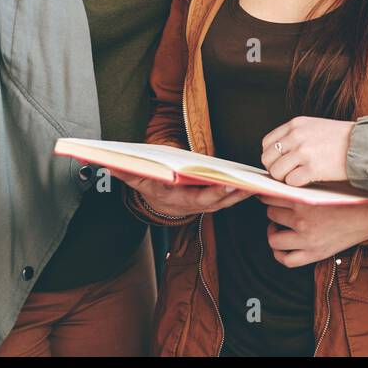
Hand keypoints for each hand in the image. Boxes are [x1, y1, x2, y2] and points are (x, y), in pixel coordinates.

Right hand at [109, 168, 251, 217]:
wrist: (159, 201)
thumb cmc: (151, 185)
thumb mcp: (138, 180)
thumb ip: (126, 172)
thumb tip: (107, 162)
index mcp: (178, 200)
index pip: (198, 199)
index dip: (213, 193)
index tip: (228, 184)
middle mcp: (194, 205)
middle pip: (218, 201)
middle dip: (235, 193)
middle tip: (252, 183)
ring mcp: (206, 204)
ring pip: (228, 200)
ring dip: (244, 193)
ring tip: (260, 181)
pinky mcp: (215, 200)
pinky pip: (231, 196)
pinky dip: (243, 190)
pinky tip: (257, 180)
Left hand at [261, 117, 353, 184]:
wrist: (364, 145)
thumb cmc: (342, 138)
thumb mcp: (314, 126)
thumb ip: (295, 135)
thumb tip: (278, 154)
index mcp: (296, 124)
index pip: (267, 143)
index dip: (271, 156)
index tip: (279, 163)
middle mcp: (296, 136)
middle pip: (268, 158)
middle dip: (274, 169)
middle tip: (286, 174)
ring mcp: (304, 152)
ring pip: (276, 172)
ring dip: (284, 179)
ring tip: (297, 178)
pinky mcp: (313, 168)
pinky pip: (291, 181)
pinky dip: (296, 185)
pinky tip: (307, 181)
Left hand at [261, 196, 367, 266]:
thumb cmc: (348, 199)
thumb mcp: (324, 187)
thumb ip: (302, 187)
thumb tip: (278, 185)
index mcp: (305, 202)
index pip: (272, 196)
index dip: (266, 193)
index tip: (265, 193)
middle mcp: (303, 222)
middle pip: (271, 214)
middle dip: (272, 209)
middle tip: (277, 207)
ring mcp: (307, 241)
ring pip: (273, 239)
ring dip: (272, 231)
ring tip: (277, 226)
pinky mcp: (314, 255)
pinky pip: (286, 260)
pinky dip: (279, 254)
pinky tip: (283, 245)